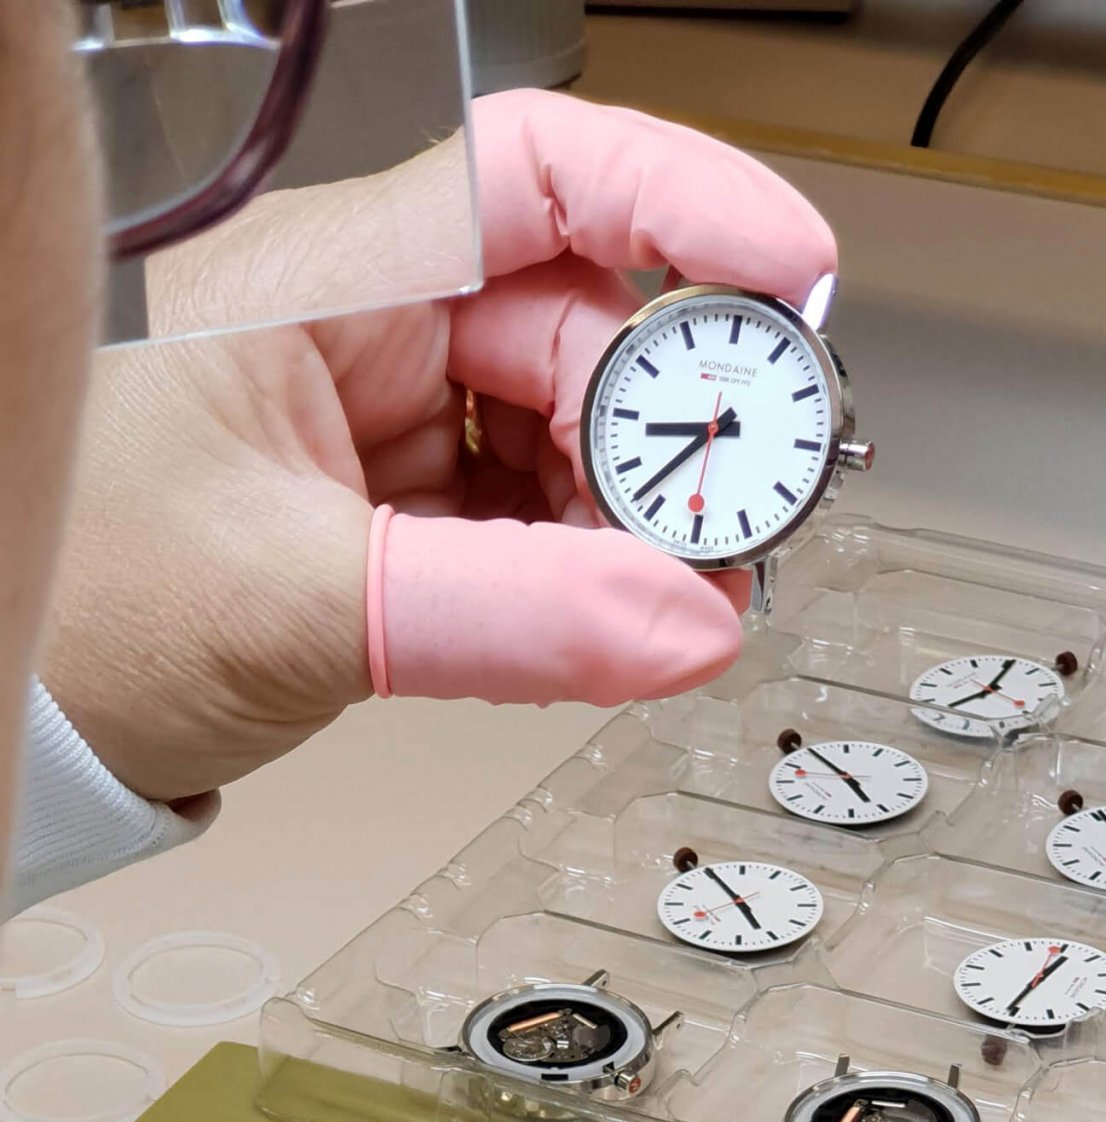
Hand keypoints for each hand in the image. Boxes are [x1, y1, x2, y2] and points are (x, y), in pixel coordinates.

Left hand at [41, 92, 835, 802]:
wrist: (32, 720)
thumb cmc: (85, 610)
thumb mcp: (303, 606)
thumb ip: (506, 618)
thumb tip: (681, 625)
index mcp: (315, 285)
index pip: (531, 176)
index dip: (680, 202)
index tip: (789, 279)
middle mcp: (363, 332)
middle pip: (581, 324)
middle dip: (673, 426)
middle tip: (729, 525)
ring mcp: (388, 421)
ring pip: (571, 430)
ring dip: (637, 515)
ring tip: (661, 597)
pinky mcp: (403, 509)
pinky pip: (536, 513)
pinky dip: (586, 569)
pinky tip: (603, 614)